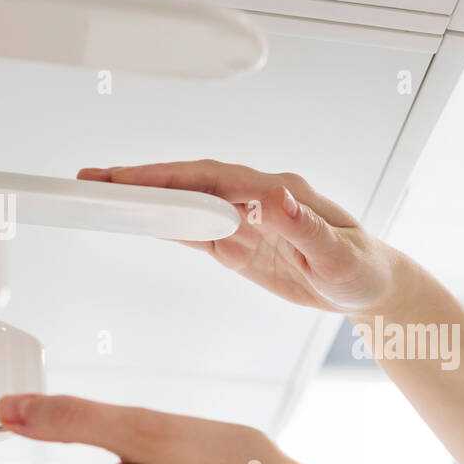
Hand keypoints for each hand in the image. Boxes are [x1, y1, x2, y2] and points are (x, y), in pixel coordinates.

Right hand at [77, 160, 410, 314]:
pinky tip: (137, 221)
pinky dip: (166, 224)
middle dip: (142, 181)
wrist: (370, 286)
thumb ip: (305, 227)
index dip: (170, 177)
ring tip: (99, 195)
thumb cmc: (361, 268)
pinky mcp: (242, 244)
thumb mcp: (338, 255)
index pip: (213, 179)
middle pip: (190, 184)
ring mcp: (246, 220)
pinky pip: (197, 231)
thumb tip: (274, 198)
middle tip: (93, 179)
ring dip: (146, 199)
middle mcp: (257, 198)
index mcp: (278, 193)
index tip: (132, 180)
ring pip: (187, 204)